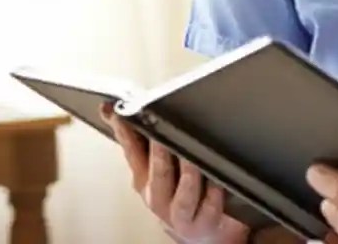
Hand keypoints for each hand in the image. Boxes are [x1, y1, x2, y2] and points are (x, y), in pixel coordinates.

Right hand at [101, 104, 249, 243]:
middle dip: (160, 153)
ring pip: (185, 192)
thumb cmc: (179, 192)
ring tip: (193, 156)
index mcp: (143, 179)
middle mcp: (157, 197)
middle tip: (162, 133)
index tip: (119, 111)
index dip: (124, 130)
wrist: (200, 232)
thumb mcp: (158, 168)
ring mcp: (180, 213)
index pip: (131, 149)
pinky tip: (219, 180)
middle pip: (158, 172)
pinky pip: (211, 205)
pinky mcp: (204, 223)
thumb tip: (119, 106)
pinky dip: (215, 193)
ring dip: (190, 173)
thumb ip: (144, 141)